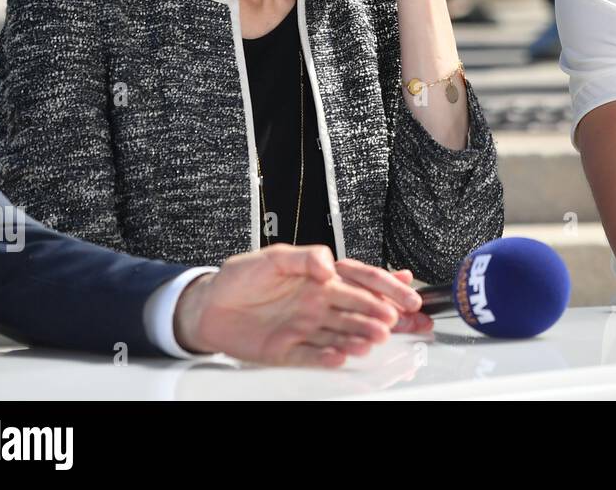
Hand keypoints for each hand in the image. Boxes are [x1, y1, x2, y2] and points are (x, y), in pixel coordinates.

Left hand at [173, 245, 424, 366]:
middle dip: (379, 316)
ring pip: (341, 334)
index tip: (408, 296)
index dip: (387, 288)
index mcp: (321, 281)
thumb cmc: (241, 278)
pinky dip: (329, 358)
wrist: (207, 305)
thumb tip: (330, 266)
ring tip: (373, 340)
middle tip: (394, 321)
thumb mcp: (273, 256)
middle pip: (358, 311)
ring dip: (358, 337)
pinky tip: (342, 356)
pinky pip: (313, 356)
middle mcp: (319, 305)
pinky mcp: (288, 350)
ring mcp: (306, 329)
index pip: (361, 282)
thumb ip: (305, 257)